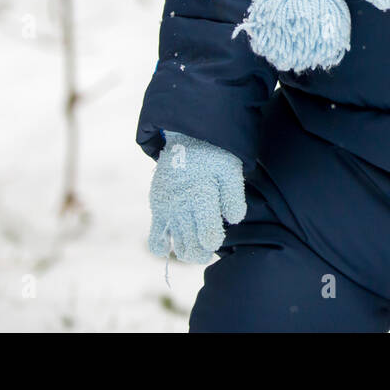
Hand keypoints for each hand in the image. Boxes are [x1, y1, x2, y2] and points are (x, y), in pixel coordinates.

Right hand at [147, 130, 247, 263]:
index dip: (215, 241)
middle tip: (209, 245)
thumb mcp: (230, 170)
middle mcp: (181, 206)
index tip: (218, 235)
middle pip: (192, 247)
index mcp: (201, 195)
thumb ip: (234, 197)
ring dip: (188, 252)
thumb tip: (233, 220)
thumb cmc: (213, 155)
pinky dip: (162, 247)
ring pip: (176, 246)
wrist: (186, 137)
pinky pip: (155, 238)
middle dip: (202, 252)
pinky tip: (173, 245)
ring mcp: (167, 208)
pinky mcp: (157, 207)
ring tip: (197, 245)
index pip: (208, 236)